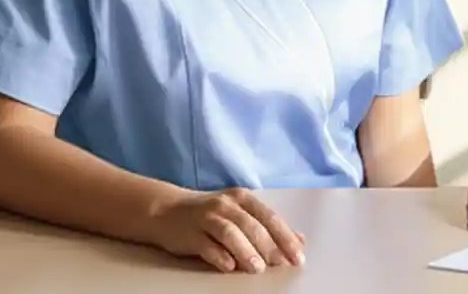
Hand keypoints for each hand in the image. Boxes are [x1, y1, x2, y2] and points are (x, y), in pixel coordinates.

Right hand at [148, 187, 305, 272]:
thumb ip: (268, 226)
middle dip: (269, 246)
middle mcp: (226, 205)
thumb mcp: (241, 214)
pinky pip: (206, 245)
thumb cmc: (210, 215)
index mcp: (243, 199)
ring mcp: (206, 217)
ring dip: (245, 250)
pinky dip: (219, 255)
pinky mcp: (190, 233)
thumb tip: (300, 240)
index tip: (298, 256)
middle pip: (252, 225)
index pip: (270, 217)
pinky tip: (229, 266)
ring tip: (257, 268)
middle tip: (281, 264)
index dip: (286, 237)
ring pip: (230, 233)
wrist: (166, 211)